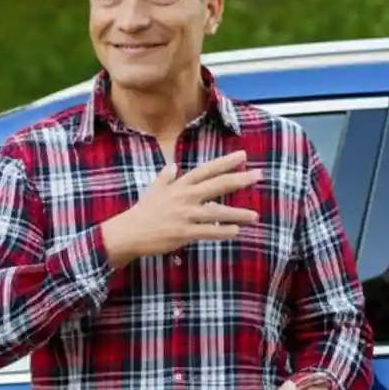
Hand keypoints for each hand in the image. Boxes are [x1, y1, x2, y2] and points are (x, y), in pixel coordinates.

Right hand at [101, 150, 260, 266]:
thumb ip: (166, 177)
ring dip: (237, 214)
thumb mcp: (154, 189)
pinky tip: (236, 232)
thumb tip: (173, 166)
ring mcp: (185, 215)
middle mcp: (185, 197)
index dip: (225, 162)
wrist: (130, 231)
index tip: (243, 156)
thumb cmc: (143, 211)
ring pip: (217, 212)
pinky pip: (208, 232)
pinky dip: (222, 232)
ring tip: (255, 216)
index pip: (207, 170)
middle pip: (217, 185)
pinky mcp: (184, 233)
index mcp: (180, 185)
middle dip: (239, 179)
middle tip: (258, 175)